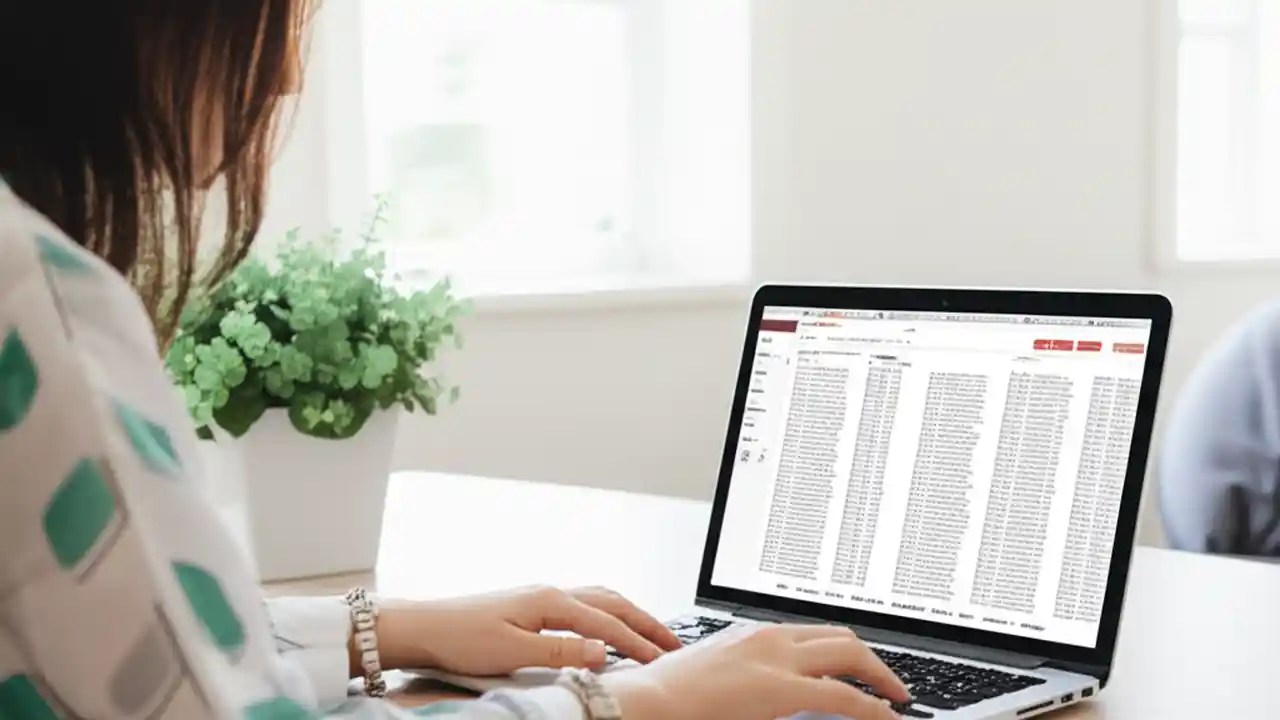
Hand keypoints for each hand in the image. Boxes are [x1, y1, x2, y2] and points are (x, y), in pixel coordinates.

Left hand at [368, 586, 682, 675]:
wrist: (421, 626)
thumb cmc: (459, 638)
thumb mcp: (510, 652)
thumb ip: (559, 651)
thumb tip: (602, 650)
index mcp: (549, 601)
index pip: (606, 623)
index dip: (638, 643)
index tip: (663, 661)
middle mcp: (550, 592)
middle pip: (612, 602)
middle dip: (646, 622)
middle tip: (675, 643)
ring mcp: (541, 597)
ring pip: (600, 599)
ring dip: (630, 615)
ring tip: (652, 633)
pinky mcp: (531, 607)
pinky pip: (584, 605)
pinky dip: (608, 614)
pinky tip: (608, 625)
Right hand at [601, 624, 909, 719]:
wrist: (647, 701)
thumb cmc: (670, 694)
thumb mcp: (718, 674)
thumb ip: (750, 676)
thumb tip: (769, 692)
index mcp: (754, 633)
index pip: (816, 633)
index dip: (847, 651)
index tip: (862, 667)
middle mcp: (770, 637)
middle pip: (840, 637)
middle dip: (873, 660)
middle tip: (891, 685)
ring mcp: (776, 659)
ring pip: (849, 656)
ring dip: (879, 676)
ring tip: (895, 699)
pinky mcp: (780, 688)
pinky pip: (843, 694)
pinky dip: (872, 706)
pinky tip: (885, 716)